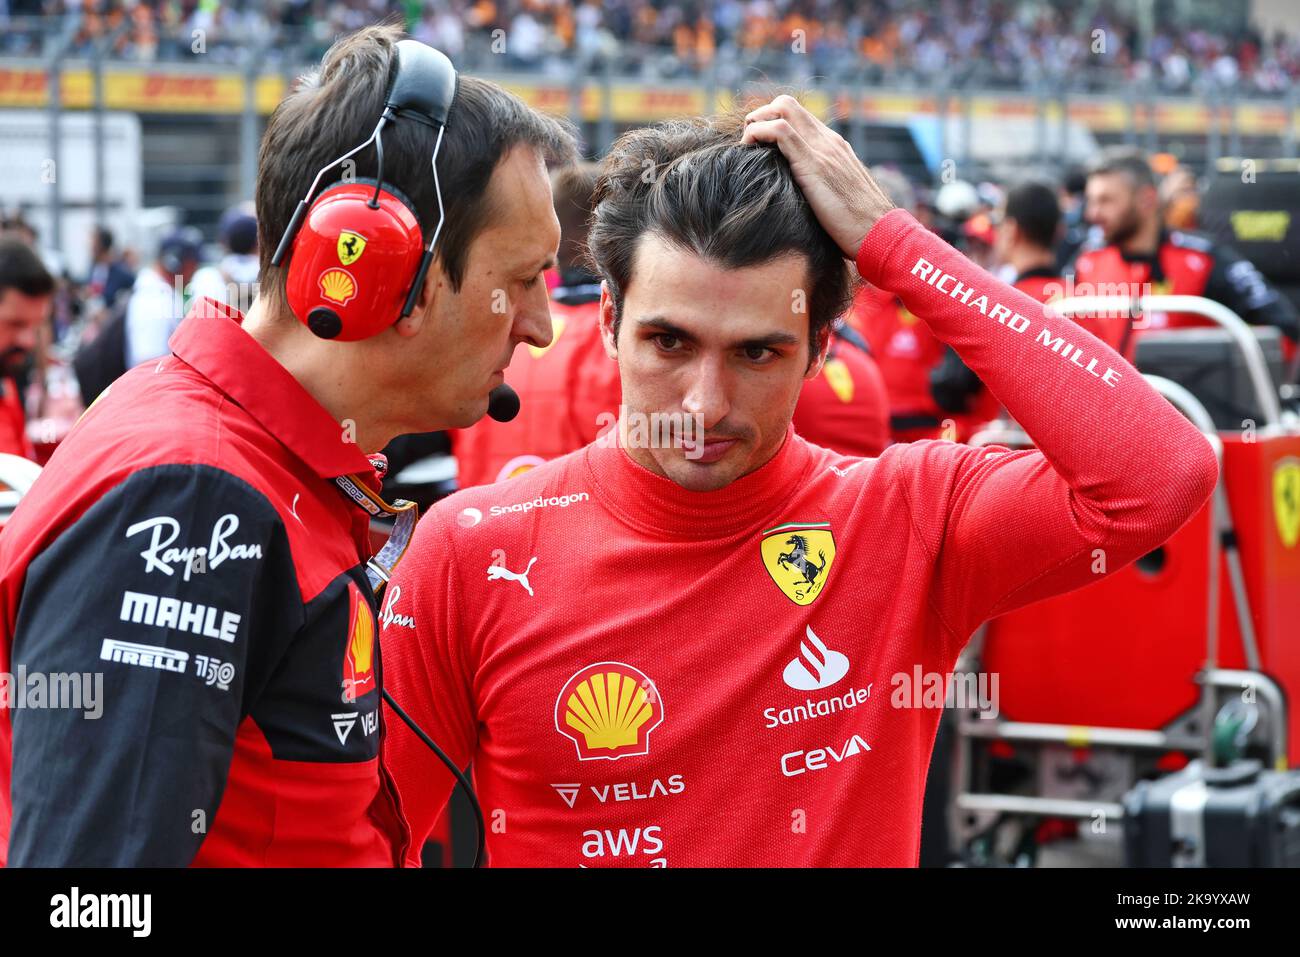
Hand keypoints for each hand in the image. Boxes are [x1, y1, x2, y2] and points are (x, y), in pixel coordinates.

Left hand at [740, 95, 894, 258]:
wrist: (880, 233)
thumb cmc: (859, 226)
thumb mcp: (837, 199)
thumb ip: (821, 189)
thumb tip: (802, 201)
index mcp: (834, 148)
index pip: (798, 117)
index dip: (772, 123)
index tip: (757, 144)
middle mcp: (828, 141)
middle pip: (788, 105)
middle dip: (760, 116)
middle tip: (747, 142)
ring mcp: (823, 149)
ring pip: (782, 109)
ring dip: (756, 122)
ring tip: (745, 146)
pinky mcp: (814, 163)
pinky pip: (780, 132)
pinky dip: (758, 134)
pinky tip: (749, 151)